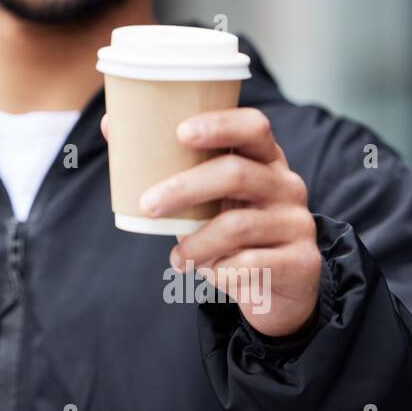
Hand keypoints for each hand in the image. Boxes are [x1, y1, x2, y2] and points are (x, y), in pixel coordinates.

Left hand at [101, 108, 320, 338]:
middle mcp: (286, 184)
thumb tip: (111, 124)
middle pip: (236, 173)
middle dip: (185, 188)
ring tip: (177, 257)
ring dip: (196, 243)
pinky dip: (219, 271)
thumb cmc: (229, 227)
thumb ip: (168, 166)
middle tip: (148, 205)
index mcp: (264, 158)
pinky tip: (209, 274)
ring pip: (237, 225)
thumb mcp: (206, 196)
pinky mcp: (300, 261)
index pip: (253, 127)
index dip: (220, 125)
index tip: (181, 132)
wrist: (278, 286)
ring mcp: (297, 222)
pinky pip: (250, 264)